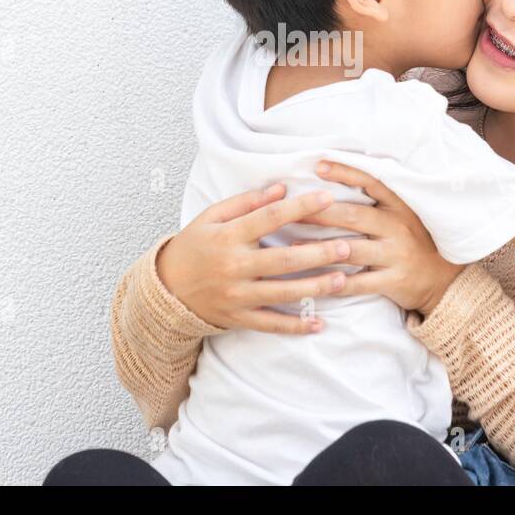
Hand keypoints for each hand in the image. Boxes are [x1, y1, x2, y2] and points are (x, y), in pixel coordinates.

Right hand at [155, 184, 358, 333]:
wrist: (166, 289)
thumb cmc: (194, 246)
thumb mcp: (211, 217)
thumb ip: (245, 202)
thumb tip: (280, 188)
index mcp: (228, 236)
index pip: (269, 218)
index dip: (300, 207)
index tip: (328, 198)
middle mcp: (234, 267)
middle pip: (283, 260)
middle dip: (318, 254)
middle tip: (348, 246)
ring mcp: (237, 296)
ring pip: (282, 294)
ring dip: (315, 288)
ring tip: (343, 279)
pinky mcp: (238, 318)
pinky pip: (271, 324)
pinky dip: (295, 326)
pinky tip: (319, 324)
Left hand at [297, 160, 463, 317]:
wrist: (444, 280)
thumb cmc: (414, 243)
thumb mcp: (404, 216)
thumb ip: (377, 204)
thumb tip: (335, 187)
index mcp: (400, 207)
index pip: (371, 183)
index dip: (345, 173)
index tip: (319, 166)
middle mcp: (398, 228)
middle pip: (353, 216)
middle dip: (320, 213)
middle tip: (292, 209)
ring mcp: (396, 255)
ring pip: (352, 250)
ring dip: (319, 248)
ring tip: (292, 246)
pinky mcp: (394, 281)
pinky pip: (359, 283)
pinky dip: (335, 283)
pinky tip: (314, 281)